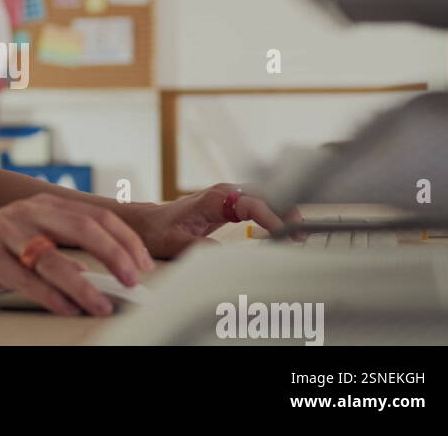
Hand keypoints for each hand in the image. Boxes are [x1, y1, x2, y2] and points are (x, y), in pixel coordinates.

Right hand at [0, 193, 154, 316]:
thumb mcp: (35, 236)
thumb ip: (68, 245)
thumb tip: (113, 267)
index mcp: (46, 204)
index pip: (96, 216)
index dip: (124, 239)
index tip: (145, 264)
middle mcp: (28, 212)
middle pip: (82, 228)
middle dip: (114, 255)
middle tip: (134, 279)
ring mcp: (5, 231)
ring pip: (52, 257)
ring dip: (83, 285)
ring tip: (101, 305)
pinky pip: (23, 277)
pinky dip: (48, 295)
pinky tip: (66, 308)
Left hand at [122, 183, 305, 258]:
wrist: (147, 222)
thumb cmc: (157, 230)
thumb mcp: (172, 243)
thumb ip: (195, 247)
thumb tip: (221, 254)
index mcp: (213, 199)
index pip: (251, 204)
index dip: (271, 218)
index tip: (284, 234)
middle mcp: (224, 192)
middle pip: (266, 195)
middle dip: (286, 212)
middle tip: (300, 236)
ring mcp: (229, 196)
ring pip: (266, 197)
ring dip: (283, 212)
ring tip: (297, 235)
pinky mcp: (231, 203)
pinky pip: (259, 204)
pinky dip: (274, 214)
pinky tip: (283, 230)